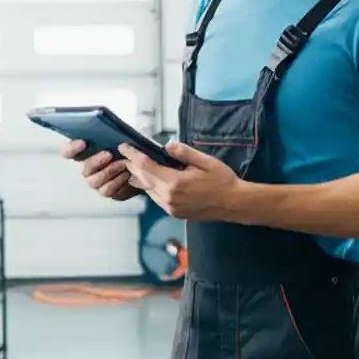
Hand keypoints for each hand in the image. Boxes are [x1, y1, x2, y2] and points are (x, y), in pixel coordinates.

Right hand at [61, 140, 141, 200]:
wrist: (146, 168)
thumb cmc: (130, 150)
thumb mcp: (124, 138)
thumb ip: (115, 135)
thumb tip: (116, 139)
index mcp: (86, 152)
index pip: (68, 152)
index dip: (71, 148)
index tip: (83, 142)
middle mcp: (89, 169)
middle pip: (84, 169)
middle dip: (96, 161)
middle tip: (109, 154)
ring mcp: (97, 182)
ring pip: (93, 182)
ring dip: (108, 172)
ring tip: (123, 165)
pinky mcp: (107, 191)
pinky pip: (106, 191)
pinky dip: (117, 183)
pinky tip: (127, 176)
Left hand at [119, 141, 241, 220]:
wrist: (234, 204)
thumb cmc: (223, 181)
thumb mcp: (205, 161)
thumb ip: (183, 152)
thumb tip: (167, 145)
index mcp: (175, 183)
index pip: (146, 166)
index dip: (133, 155)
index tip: (124, 147)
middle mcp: (169, 198)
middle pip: (143, 179)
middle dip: (133, 166)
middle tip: (127, 154)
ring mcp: (171, 207)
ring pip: (148, 190)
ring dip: (141, 177)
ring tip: (136, 165)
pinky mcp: (174, 212)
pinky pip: (156, 198)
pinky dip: (151, 187)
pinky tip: (152, 179)